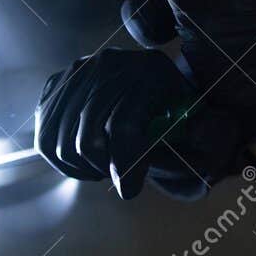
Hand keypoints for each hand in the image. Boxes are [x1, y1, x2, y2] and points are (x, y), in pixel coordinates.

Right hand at [34, 49, 243, 199]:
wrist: (156, 96)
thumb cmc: (184, 120)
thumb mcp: (206, 128)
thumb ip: (210, 138)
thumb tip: (203, 147)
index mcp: (150, 72)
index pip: (123, 127)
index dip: (125, 166)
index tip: (130, 191)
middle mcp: (109, 64)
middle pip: (87, 140)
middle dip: (105, 169)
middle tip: (123, 176)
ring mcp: (78, 72)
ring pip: (62, 143)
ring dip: (85, 167)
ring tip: (107, 166)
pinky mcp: (57, 86)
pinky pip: (46, 138)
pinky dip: (64, 161)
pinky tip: (87, 161)